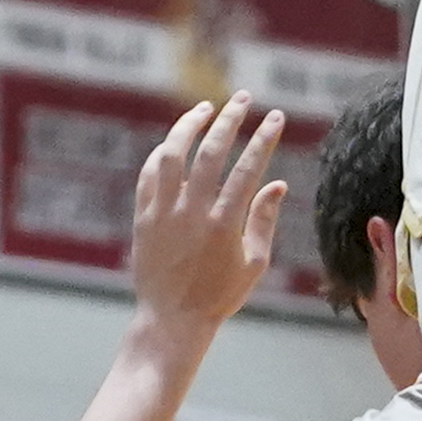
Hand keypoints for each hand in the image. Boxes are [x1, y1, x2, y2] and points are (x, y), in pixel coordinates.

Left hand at [130, 94, 285, 332]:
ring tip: (205, 108)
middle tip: (243, 98)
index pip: (248, 168)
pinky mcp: (143, 221)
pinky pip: (148, 177)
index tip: (276, 116)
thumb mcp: (254, 264)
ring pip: (172, 157)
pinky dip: (162, 154)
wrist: (170, 322)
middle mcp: (191, 214)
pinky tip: (175, 142)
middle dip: (229, 120)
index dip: (264, 138)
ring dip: (189, 126)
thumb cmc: (218, 296)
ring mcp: (163, 215)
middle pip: (210, 153)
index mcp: (223, 225)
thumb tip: (278, 184)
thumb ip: (264, 221)